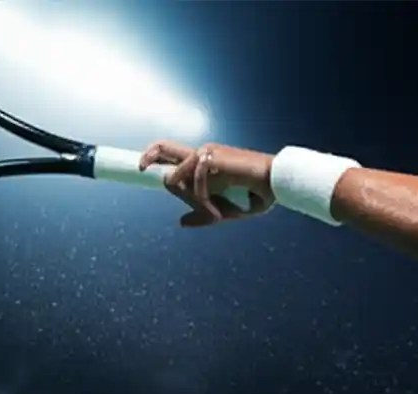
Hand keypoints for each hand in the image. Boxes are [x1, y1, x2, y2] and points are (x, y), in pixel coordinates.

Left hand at [138, 140, 276, 227]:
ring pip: (177, 179)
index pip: (172, 152)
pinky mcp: (210, 159)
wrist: (275, 182)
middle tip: (142, 170)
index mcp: (204, 160)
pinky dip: (204, 203)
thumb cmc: (256, 193)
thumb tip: (180, 222)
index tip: (141, 168)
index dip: (152, 157)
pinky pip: (194, 186)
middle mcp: (201, 153)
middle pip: (163, 147)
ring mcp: (205, 153)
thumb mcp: (224, 209)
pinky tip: (220, 212)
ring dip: (192, 202)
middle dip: (148, 158)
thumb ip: (202, 214)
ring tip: (216, 214)